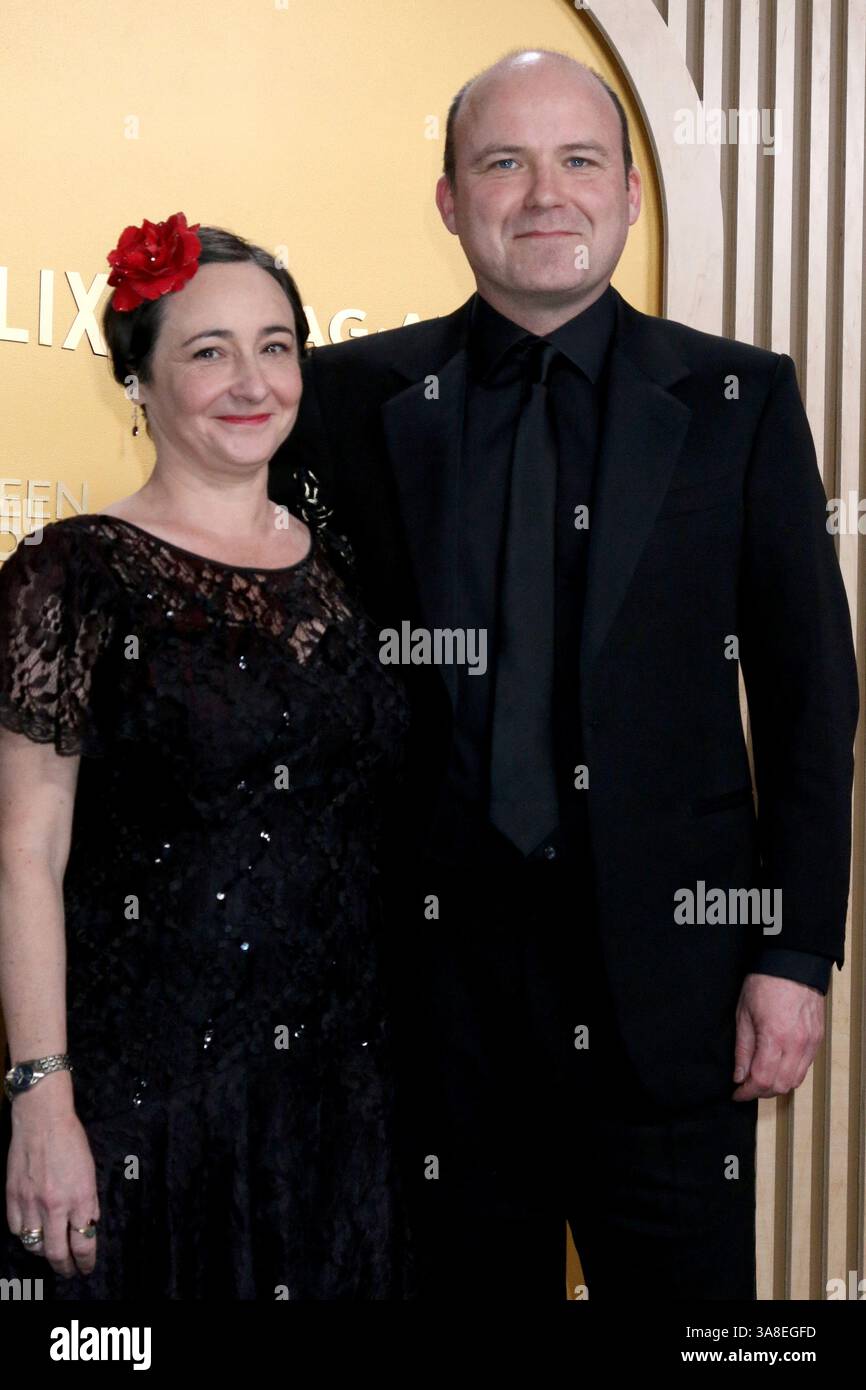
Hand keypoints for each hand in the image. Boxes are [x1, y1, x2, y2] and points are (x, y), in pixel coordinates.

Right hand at [5, 1086, 99, 1277]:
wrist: (42, 1120)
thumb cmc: (71, 1141)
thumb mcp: (90, 1171)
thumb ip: (88, 1201)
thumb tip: (88, 1225)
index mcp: (80, 1197)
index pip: (83, 1242)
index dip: (86, 1261)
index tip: (86, 1268)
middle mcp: (55, 1205)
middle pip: (57, 1252)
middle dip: (65, 1267)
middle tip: (69, 1271)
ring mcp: (31, 1203)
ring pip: (34, 1245)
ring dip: (44, 1252)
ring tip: (50, 1251)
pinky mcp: (13, 1197)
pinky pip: (17, 1229)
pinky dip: (24, 1234)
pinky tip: (31, 1230)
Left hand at [732, 973, 824, 1100]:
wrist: (793, 964)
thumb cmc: (765, 983)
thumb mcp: (743, 1014)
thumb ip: (742, 1049)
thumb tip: (739, 1076)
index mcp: (775, 1037)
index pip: (762, 1079)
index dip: (747, 1092)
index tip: (737, 1093)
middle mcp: (797, 1044)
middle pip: (781, 1086)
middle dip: (761, 1092)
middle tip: (746, 1087)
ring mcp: (811, 1043)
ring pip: (795, 1080)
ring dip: (777, 1086)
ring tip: (760, 1079)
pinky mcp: (818, 1040)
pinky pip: (805, 1068)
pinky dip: (790, 1074)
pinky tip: (777, 1067)